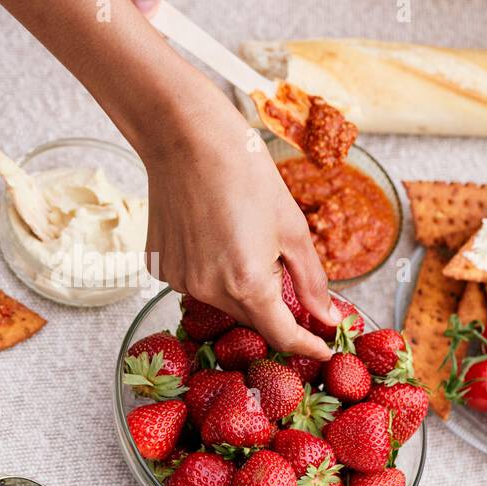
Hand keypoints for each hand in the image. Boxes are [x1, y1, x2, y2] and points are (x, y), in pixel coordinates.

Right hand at [141, 94, 340, 360]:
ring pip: (221, 299)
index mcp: (248, 284)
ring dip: (238, 284)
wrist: (186, 138)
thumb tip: (327, 317)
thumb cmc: (245, 173)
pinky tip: (211, 232)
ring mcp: (179, 281)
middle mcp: (208, 291)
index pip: (282, 336)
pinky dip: (209, 269)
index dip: (307, 346)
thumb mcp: (292, 228)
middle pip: (251, 316)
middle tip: (278, 260)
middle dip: (271, 301)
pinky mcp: (159, 267)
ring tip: (239, 234)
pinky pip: (194, 281)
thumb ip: (312, 282)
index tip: (323, 347)